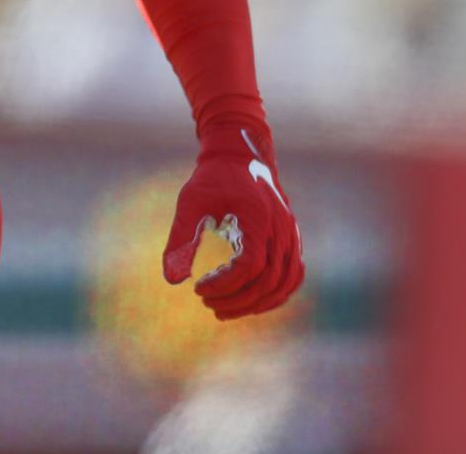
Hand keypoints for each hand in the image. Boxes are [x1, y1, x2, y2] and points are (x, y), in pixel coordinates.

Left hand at [162, 121, 303, 320]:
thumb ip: (181, 238)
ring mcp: (290, 234)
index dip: (225, 284)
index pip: (249, 265)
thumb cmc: (212, 178)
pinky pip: (293, 274)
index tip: (198, 288)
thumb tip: (172, 279)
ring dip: (257, 303)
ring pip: (285, 282)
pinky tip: (250, 302)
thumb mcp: (190, 202)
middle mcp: (280, 228)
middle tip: (207, 304)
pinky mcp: (292, 238)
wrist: (240, 156)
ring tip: (224, 310)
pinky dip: (276, 294)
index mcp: (257, 217)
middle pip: (268, 279)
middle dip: (237, 299)